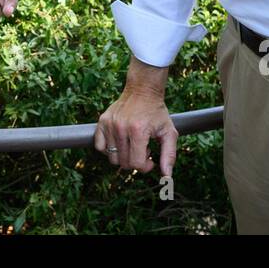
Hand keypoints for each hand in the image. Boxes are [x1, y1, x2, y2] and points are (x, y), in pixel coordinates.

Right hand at [94, 58, 176, 175]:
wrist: (142, 90)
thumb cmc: (157, 112)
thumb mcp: (169, 132)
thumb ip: (169, 155)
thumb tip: (167, 177)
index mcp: (138, 131)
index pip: (136, 163)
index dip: (145, 166)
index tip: (151, 159)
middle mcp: (121, 128)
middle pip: (124, 162)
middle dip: (135, 161)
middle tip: (143, 149)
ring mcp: (109, 124)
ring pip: (111, 157)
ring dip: (123, 156)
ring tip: (132, 144)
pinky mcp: (102, 121)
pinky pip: (100, 147)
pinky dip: (109, 149)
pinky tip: (120, 142)